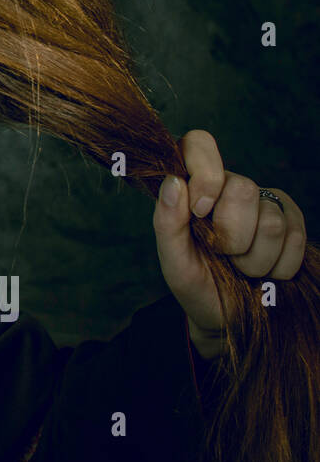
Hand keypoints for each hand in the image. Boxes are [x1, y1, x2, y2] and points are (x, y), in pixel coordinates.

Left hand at [153, 130, 308, 358]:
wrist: (228, 318)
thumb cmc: (195, 284)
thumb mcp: (172, 259)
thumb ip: (166, 221)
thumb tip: (174, 181)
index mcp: (191, 187)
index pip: (199, 143)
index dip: (206, 172)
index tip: (200, 210)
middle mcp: (228, 187)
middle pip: (242, 187)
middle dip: (231, 235)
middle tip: (221, 255)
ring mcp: (263, 202)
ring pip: (270, 218)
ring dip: (253, 258)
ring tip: (241, 268)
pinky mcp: (292, 220)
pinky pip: (295, 234)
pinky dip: (279, 264)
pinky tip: (266, 271)